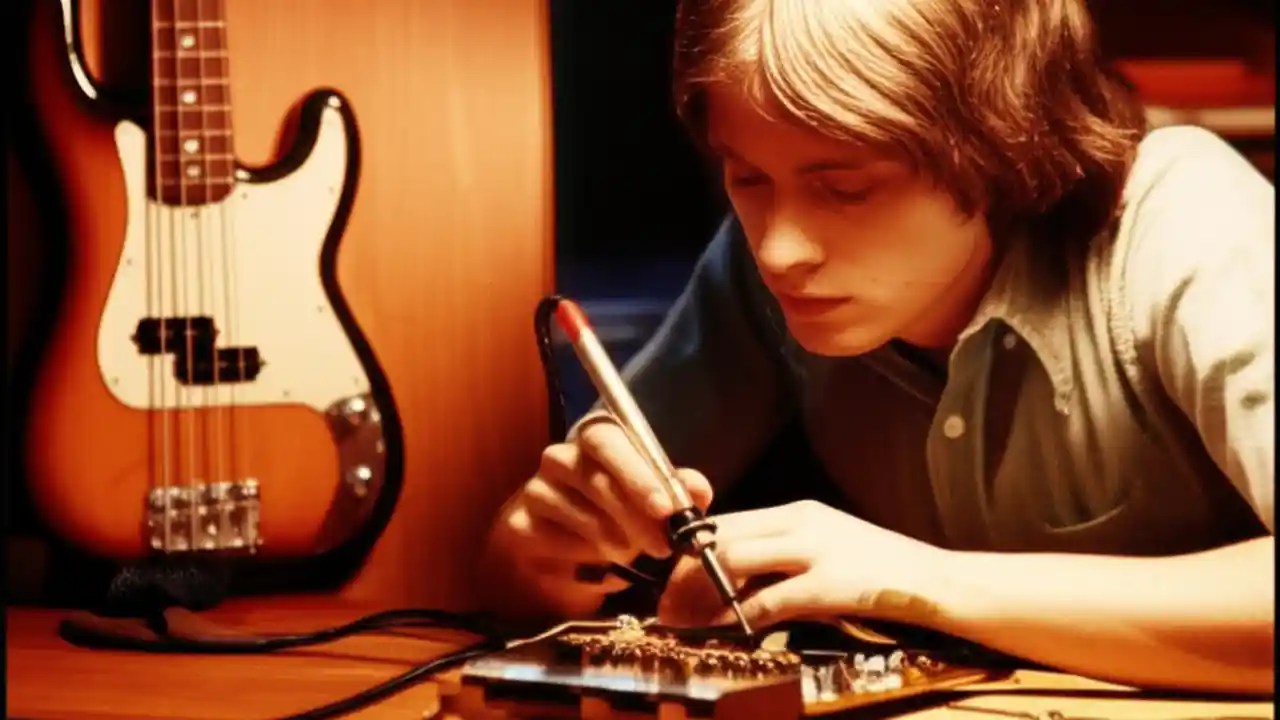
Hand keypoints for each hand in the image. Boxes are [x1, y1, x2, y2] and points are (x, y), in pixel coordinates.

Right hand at [487, 414, 713, 614]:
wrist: (566, 562)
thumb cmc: (614, 522)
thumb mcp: (653, 506)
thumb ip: (676, 492)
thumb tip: (698, 491)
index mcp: (595, 441)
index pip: (606, 437)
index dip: (637, 472)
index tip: (665, 509)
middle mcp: (560, 458)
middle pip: (595, 477)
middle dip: (635, 515)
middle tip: (662, 546)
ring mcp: (535, 490)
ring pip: (583, 515)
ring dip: (616, 541)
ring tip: (631, 554)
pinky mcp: (519, 525)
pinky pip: (560, 542)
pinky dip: (586, 558)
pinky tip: (596, 563)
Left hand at [659, 500, 947, 630]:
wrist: (938, 582)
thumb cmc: (883, 571)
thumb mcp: (827, 549)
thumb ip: (783, 557)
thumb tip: (734, 581)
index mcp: (797, 513)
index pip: (727, 522)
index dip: (692, 552)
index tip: (674, 580)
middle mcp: (801, 523)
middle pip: (721, 538)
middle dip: (685, 575)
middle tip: (668, 607)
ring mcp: (815, 551)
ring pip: (733, 561)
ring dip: (701, 595)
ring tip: (686, 621)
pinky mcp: (829, 585)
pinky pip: (768, 601)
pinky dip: (738, 618)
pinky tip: (725, 632)